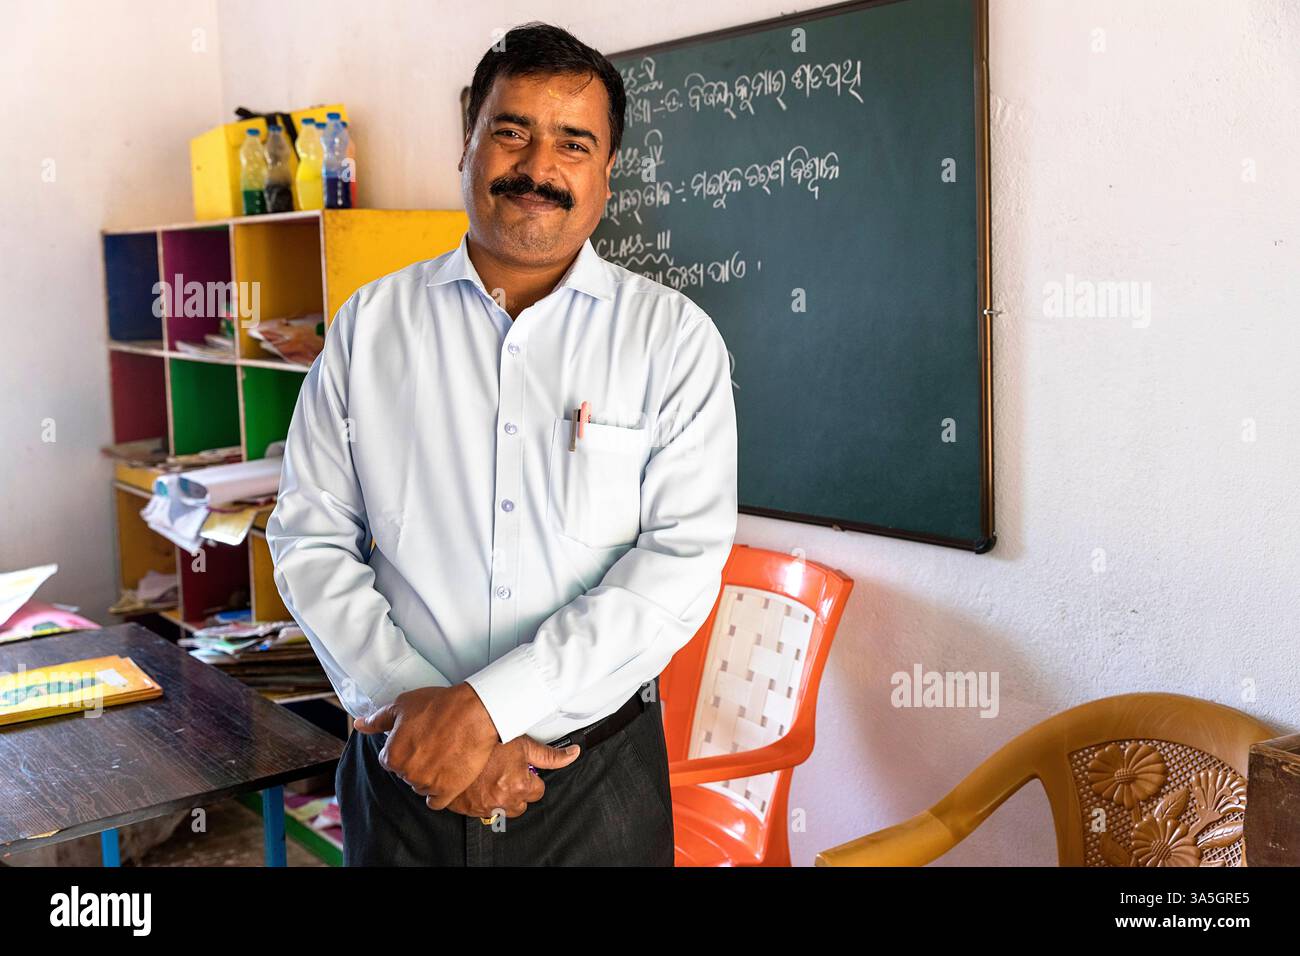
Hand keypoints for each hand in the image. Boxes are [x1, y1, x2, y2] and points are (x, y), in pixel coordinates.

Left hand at [352, 683, 499, 809]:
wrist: (474, 713)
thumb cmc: (438, 706)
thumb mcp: (402, 705)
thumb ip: (377, 720)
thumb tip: (360, 725)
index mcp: (392, 755)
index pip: (389, 759)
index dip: (402, 747)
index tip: (416, 738)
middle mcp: (407, 773)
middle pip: (405, 773)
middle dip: (415, 761)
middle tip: (432, 743)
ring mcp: (428, 784)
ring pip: (420, 786)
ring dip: (427, 775)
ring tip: (443, 755)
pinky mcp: (448, 791)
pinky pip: (436, 802)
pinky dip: (438, 793)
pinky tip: (445, 778)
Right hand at [444, 736, 581, 818]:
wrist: (454, 742)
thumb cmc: (488, 741)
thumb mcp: (523, 743)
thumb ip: (550, 755)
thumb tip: (573, 754)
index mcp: (518, 785)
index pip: (538, 791)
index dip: (531, 777)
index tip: (522, 769)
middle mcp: (502, 800)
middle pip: (521, 803)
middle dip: (518, 789)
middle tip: (507, 771)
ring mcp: (483, 807)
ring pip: (503, 809)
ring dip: (501, 796)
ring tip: (494, 776)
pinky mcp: (467, 809)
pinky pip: (482, 810)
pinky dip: (483, 800)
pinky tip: (480, 784)